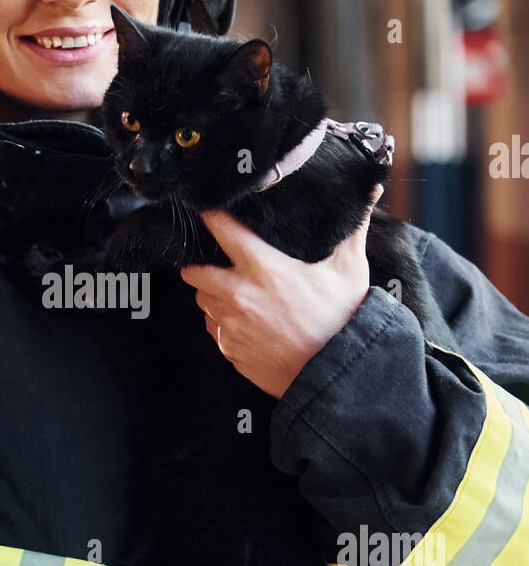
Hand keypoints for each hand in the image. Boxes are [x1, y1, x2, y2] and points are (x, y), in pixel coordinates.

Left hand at [178, 184, 383, 397]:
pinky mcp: (230, 350)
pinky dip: (224, 325)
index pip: (220, 229)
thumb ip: (352, 230)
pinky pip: (215, 331)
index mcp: (262, 268)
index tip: (207, 210)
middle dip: (200, 265)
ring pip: (203, 302)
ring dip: (213, 296)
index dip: (210, 216)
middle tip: (217, 263)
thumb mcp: (350, 271)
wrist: (335, 376)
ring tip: (237, 294)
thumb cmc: (343, 321)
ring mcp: (231, 326)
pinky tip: (248, 323)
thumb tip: (371, 190)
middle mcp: (238, 295)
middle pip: (194, 271)